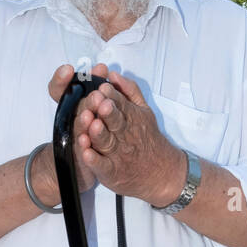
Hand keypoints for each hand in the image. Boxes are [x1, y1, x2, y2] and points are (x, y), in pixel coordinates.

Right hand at [36, 62, 114, 196]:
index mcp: (74, 108)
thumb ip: (98, 88)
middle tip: (94, 93)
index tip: (68, 69)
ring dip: (82, 123)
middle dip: (83, 100)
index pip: (59, 91)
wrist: (76, 167)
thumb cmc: (86, 133)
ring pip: (78, 131)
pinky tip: (85, 143)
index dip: (60, 81)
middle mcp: (71, 123)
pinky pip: (83, 156)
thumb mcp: (90, 108)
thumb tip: (103, 68)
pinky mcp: (83, 161)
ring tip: (87, 116)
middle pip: (73, 109)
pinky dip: (83, 150)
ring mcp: (75, 142)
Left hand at [71, 70, 186, 205]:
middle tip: (99, 102)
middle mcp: (123, 134)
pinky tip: (86, 154)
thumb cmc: (146, 137)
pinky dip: (94, 160)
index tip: (103, 88)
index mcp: (130, 117)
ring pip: (106, 142)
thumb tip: (113, 74)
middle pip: (114, 121)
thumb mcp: (143, 111)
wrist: (159, 172)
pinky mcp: (111, 171)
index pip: (120, 104)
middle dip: (107, 112)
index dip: (111, 96)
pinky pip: (102, 165)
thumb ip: (129, 91)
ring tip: (93, 125)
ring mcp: (117, 153)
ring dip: (98, 134)